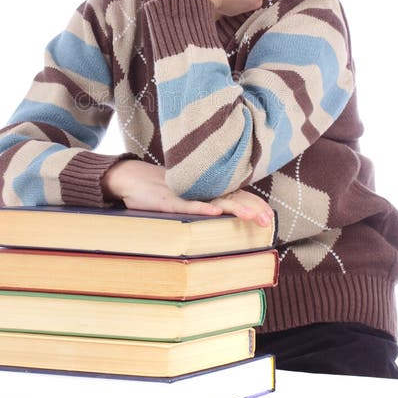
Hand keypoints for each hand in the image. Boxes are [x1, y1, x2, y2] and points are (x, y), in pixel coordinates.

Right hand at [102, 160, 274, 225]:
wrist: (129, 176)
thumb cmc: (156, 190)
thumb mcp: (183, 197)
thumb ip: (201, 202)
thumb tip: (222, 214)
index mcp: (205, 189)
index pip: (235, 195)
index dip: (253, 203)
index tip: (269, 215)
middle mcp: (199, 190)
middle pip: (231, 198)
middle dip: (251, 209)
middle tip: (268, 221)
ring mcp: (184, 194)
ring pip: (214, 202)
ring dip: (235, 209)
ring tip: (253, 217)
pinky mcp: (167, 201)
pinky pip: (187, 206)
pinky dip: (201, 208)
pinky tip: (216, 213)